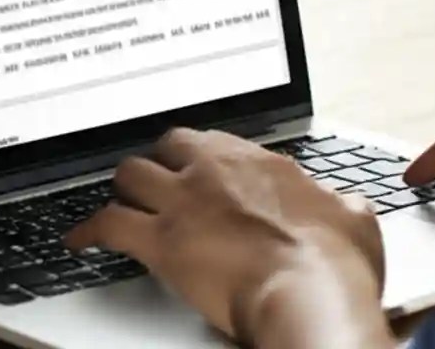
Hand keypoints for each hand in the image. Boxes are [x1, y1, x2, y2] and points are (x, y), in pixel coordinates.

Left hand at [66, 128, 394, 347]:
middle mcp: (215, 171)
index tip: (203, 168)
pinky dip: (88, 231)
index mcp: (260, 163)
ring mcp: (183, 203)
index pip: (219, 143)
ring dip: (126, 188)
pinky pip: (107, 224)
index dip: (206, 158)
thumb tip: (346, 203)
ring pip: (131, 174)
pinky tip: (79, 238)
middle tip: (159, 180)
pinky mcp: (160, 241)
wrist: (309, 291)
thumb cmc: (334, 263)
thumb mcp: (355, 217)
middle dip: (162, 161)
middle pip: (169, 146)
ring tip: (121, 201)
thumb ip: (341, 202)